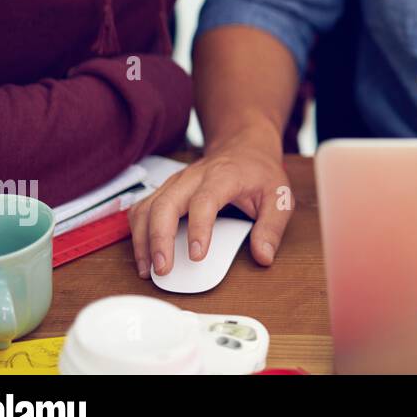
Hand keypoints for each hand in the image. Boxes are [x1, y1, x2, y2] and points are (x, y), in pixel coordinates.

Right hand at [128, 121, 292, 278]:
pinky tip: (143, 254)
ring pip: (147, 207)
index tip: (197, 256)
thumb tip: (263, 256)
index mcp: (223, 176)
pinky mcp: (165, 189)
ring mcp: (175, 182)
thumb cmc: (260, 173)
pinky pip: (142, 208)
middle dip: (159, 239)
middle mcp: (193, 177)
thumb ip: (272, 227)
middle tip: (162, 269)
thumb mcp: (280, 196)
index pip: (205, 201)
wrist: (244, 147)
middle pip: (166, 204)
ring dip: (142, 239)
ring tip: (147, 269)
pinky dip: (137, 232)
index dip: (199, 229)